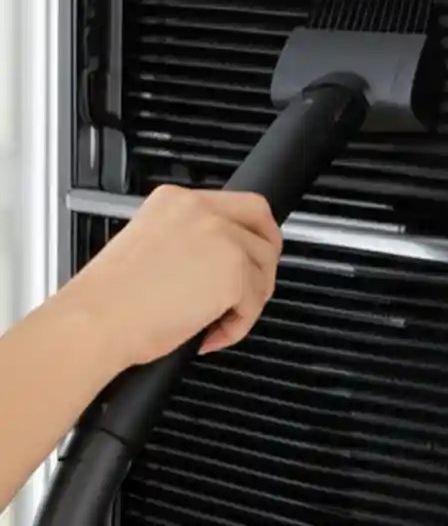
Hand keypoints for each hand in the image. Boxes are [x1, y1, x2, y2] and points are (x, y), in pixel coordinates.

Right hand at [58, 185, 283, 367]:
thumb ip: (188, 240)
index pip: (237, 205)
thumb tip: (217, 260)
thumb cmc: (108, 300)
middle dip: (266, 257)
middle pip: (263, 223)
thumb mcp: (149, 244)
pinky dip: (238, 326)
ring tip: (213, 322)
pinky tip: (208, 334)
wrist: (94, 322)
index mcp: (177, 200)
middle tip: (252, 287)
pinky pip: (255, 303)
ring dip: (247, 301)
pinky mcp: (236, 271)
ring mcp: (223, 238)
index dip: (249, 234)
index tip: (248, 255)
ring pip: (263, 268)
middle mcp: (203, 211)